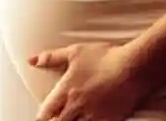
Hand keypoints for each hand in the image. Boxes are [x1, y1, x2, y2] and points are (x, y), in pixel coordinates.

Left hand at [29, 42, 150, 120]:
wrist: (134, 68)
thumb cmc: (105, 58)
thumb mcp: (75, 52)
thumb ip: (51, 57)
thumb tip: (32, 60)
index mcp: (66, 91)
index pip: (46, 112)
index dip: (42, 116)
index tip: (42, 117)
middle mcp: (77, 107)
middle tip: (55, 119)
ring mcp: (93, 116)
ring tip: (72, 119)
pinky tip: (89, 120)